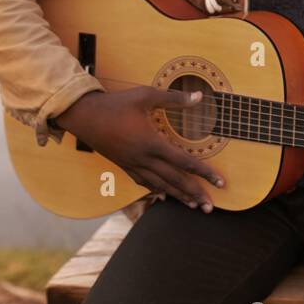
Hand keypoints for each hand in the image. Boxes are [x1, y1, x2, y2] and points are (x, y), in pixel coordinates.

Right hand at [54, 87, 226, 212]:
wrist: (83, 116)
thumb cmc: (115, 104)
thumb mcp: (145, 95)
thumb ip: (173, 99)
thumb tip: (199, 97)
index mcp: (151, 143)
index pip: (184, 162)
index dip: (204, 173)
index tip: (221, 183)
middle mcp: (143, 159)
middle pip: (175, 181)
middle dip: (195, 194)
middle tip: (210, 208)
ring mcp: (132, 165)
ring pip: (160, 185)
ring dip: (179, 196)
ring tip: (194, 206)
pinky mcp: (124, 165)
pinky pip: (144, 183)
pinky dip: (158, 190)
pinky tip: (165, 195)